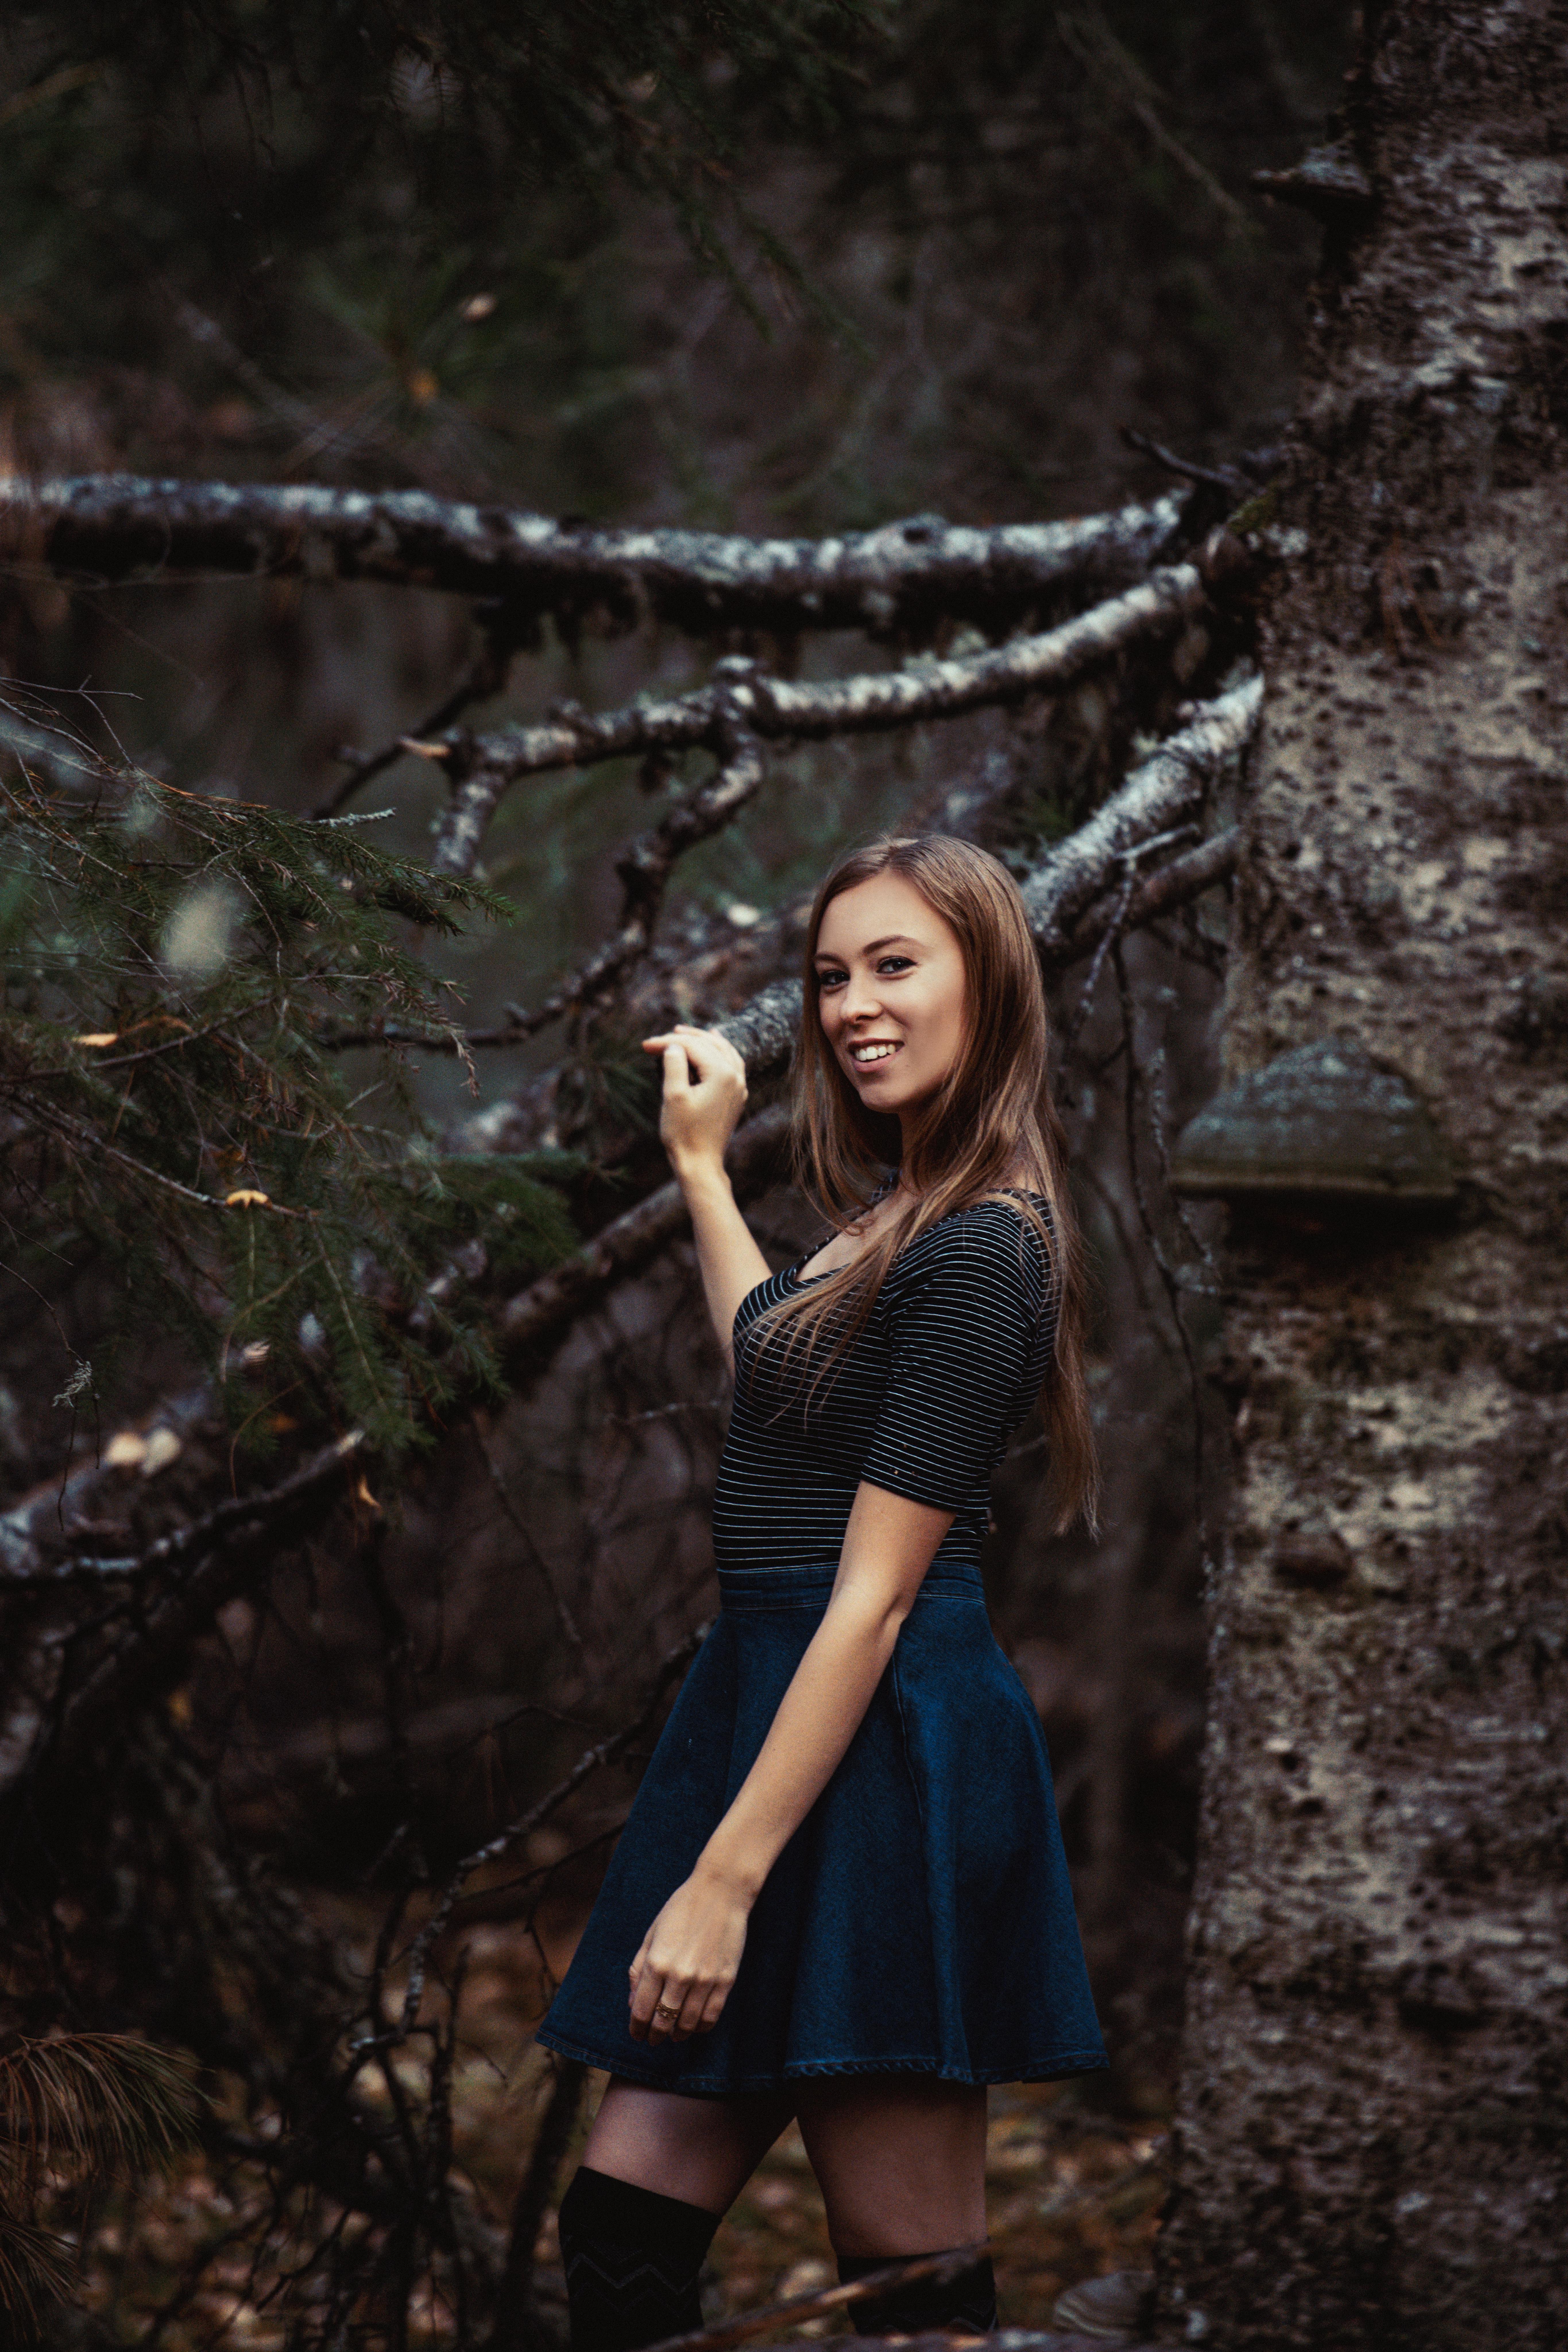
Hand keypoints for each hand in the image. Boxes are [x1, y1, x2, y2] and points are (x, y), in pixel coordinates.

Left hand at [628, 1867, 749, 2043]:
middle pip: (662, 2022)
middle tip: (653, 2039)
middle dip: (654, 2035)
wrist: (721, 1892)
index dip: (637, 2028)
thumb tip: (632, 2003)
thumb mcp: (651, 1935)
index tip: (637, 2034)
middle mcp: (679, 1976)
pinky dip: (700, 2027)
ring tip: (673, 2035)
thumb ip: (638, 1970)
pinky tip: (694, 2026)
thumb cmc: (681, 1909)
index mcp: (656, 1963)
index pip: (641, 2010)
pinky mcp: (725, 1980)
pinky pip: (711, 2016)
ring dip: (677, 2034)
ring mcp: (704, 1980)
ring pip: (687, 2024)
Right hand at [640, 1023, 747, 1176]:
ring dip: (704, 1041)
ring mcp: (738, 1087)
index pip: (692, 1046)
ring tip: (686, 1032)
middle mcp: (736, 1077)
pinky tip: (715, 1047)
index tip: (645, 1045)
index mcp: (722, 1074)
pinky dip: (720, 1053)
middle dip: (683, 1039)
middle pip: (710, 1044)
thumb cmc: (684, 1133)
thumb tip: (674, 1046)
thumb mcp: (673, 1096)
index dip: (667, 1042)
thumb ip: (674, 1064)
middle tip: (661, 1038)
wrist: (700, 1164)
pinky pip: (732, 1065)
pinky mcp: (736, 1097)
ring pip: (724, 1052)